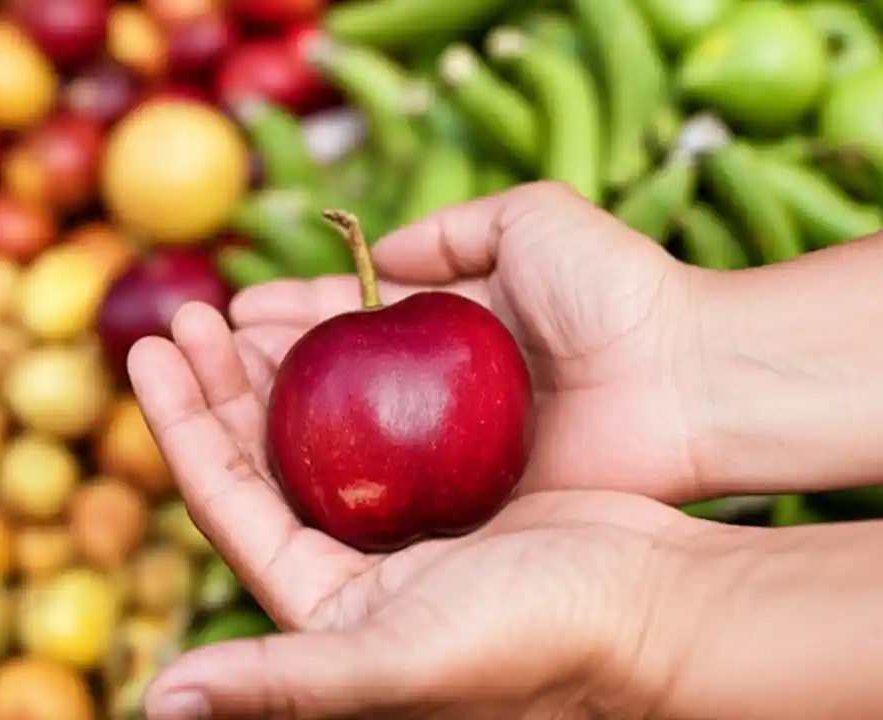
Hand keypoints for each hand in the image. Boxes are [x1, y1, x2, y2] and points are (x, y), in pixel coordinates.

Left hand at [128, 303, 719, 718]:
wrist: (656, 611)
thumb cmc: (532, 644)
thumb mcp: (395, 664)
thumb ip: (280, 686)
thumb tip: (155, 698)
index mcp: (322, 610)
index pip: (225, 505)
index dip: (177, 427)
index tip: (146, 349)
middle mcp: (351, 572)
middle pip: (261, 464)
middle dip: (216, 388)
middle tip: (187, 312)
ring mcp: (403, 530)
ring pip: (319, 438)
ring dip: (279, 375)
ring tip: (244, 309)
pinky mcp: (454, 496)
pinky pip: (385, 424)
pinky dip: (355, 376)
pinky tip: (344, 331)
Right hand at [228, 182, 706, 501]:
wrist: (690, 382)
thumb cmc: (620, 294)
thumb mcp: (535, 219)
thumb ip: (454, 227)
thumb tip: (375, 254)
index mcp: (452, 328)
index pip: (349, 320)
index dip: (289, 314)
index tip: (230, 312)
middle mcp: (436, 396)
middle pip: (330, 383)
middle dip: (258, 367)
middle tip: (192, 353)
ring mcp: (449, 457)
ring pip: (340, 442)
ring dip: (273, 421)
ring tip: (203, 398)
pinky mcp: (468, 507)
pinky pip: (382, 497)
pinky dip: (324, 482)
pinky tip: (266, 468)